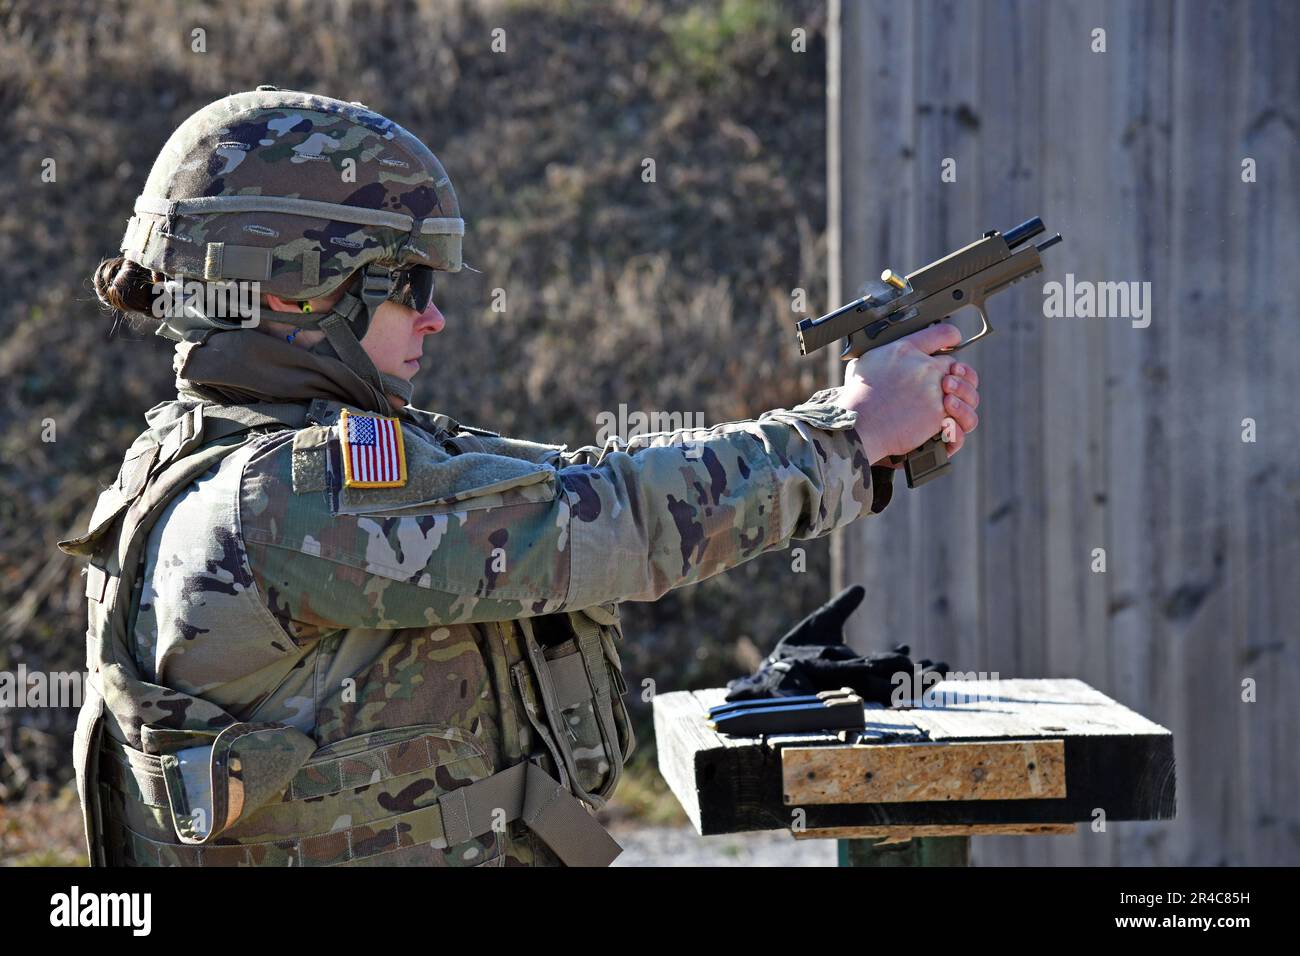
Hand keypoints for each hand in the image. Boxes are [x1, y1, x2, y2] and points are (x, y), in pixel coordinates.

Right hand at [827, 323, 980, 465]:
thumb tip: (890, 353)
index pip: (942, 333)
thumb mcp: (865, 362)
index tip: (953, 340)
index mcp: (906, 350)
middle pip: (955, 364)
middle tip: (947, 384)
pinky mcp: (939, 415)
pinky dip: (957, 422)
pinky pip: (961, 417)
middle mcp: (925, 367)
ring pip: (967, 391)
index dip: (951, 336)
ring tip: (949, 404)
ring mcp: (935, 391)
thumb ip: (885, 353)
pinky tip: (947, 422)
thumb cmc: (857, 397)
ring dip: (962, 397)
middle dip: (954, 373)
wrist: (859, 425)